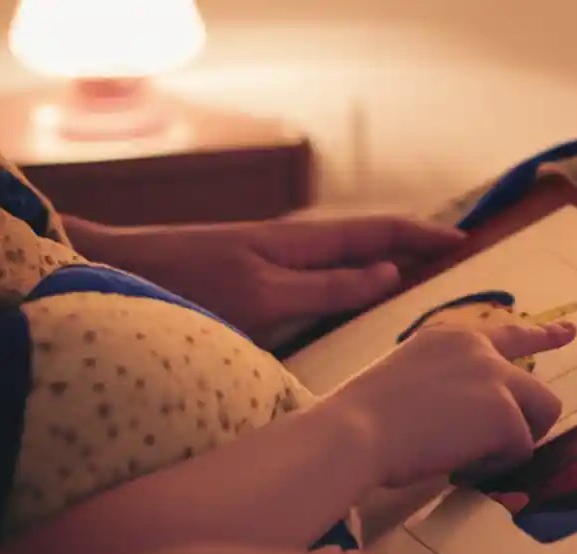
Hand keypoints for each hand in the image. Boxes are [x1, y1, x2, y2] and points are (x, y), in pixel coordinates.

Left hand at [68, 214, 463, 342]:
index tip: (464, 243)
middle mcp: (289, 246)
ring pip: (342, 258)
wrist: (111, 273)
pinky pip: (319, 274)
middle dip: (411, 246)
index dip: (422, 237)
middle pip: (365, 241)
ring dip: (382, 262)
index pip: (377, 233)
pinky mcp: (251, 279)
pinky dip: (349, 279)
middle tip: (454, 262)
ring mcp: (270, 260)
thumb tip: (389, 275)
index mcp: (299, 244)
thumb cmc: (184, 287)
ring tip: (418, 277)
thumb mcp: (264, 297)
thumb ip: (327, 287)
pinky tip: (349, 295)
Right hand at [324, 322, 576, 487]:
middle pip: (536, 390)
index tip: (568, 332)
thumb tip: (476, 419)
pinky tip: (459, 466)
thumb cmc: (363, 420)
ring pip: (539, 418)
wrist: (354, 431)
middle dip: (529, 422)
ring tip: (467, 458)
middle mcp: (479, 349)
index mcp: (450, 338)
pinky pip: (520, 450)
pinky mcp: (505, 413)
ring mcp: (496, 378)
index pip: (507, 334)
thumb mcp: (408, 382)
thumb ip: (448, 386)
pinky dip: (495, 467)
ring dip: (511, 444)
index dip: (542, 335)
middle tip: (511, 445)